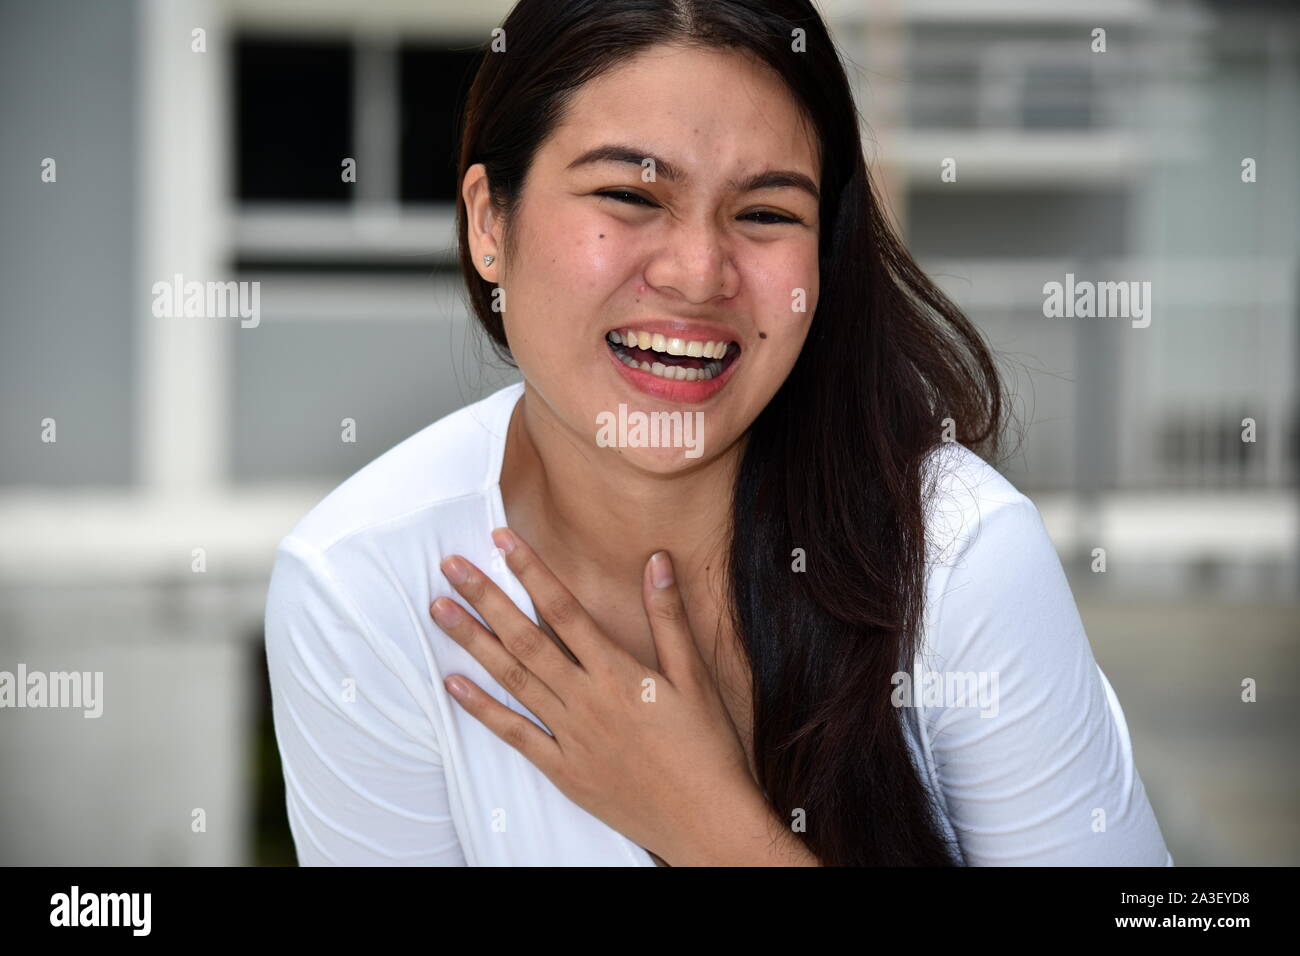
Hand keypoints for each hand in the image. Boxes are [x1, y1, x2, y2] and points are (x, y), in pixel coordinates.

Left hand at [429, 526, 758, 864]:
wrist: (705, 821)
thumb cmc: (707, 749)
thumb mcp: (695, 677)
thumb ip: (669, 618)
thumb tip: (657, 561)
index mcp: (619, 672)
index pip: (564, 609)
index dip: (530, 571)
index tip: (502, 540)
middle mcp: (587, 699)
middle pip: (525, 638)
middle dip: (485, 597)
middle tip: (450, 566)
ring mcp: (571, 736)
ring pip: (512, 679)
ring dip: (472, 642)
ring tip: (440, 611)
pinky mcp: (564, 768)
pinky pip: (514, 734)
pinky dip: (481, 709)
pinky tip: (453, 684)